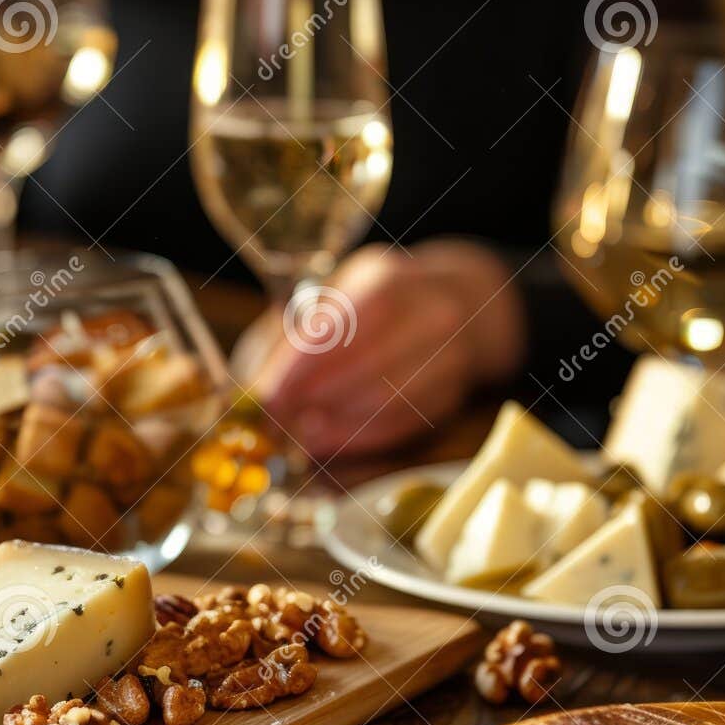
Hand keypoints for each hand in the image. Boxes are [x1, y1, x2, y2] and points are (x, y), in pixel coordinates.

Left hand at [245, 241, 524, 457]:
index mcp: (387, 281)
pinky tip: (329, 443)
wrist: (469, 304)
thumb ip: (300, 328)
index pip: (336, 329)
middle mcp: (427, 316)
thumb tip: (254, 379)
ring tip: (297, 435)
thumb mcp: (344, 289)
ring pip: (383, 400)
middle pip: (361, 368)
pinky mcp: (452, 394)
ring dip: (333, 425)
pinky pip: (402, 423)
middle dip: (311, 400)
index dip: (296, 369)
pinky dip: (360, 438)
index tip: (266, 395)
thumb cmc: (387, 297)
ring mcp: (448, 357)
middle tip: (275, 421)